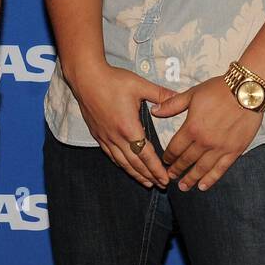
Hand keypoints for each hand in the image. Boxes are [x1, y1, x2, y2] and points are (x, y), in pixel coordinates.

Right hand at [70, 61, 174, 187]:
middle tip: (161, 185)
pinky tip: (126, 167)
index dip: (156, 169)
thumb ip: (160, 95)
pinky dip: (121, 165)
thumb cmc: (113, 80)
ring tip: (147, 183)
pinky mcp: (98, 135)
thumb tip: (178, 98)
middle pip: (135, 163)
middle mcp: (116, 137)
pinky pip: (111, 155)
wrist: (86, 78)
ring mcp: (105, 137)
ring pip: (122, 162)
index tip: (165, 179)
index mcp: (129, 127)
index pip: (146, 155)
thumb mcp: (140, 85)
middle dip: (149, 176)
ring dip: (135, 174)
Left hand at [149, 76, 262, 191]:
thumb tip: (154, 111)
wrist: (247, 90)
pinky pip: (220, 169)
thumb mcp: (192, 94)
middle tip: (170, 177)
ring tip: (183, 186)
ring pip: (201, 168)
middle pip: (186, 160)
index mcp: (192, 128)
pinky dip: (211, 179)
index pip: (175, 147)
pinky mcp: (234, 151)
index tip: (165, 161)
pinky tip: (203, 186)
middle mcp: (204, 142)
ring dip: (191, 179)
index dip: (169, 156)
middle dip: (177, 170)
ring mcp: (220, 148)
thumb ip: (172, 105)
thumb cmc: (218, 89)